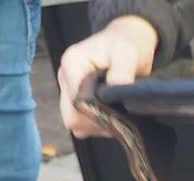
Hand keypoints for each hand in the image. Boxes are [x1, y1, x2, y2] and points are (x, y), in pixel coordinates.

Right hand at [58, 16, 158, 138]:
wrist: (127, 41)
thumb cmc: (127, 46)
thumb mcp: (128, 55)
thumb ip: (122, 73)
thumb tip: (115, 93)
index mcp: (72, 64)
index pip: (76, 104)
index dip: (97, 115)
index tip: (118, 113)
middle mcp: (65, 77)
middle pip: (72, 117)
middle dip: (96, 123)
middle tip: (120, 117)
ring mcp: (67, 89)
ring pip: (75, 122)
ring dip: (97, 125)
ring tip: (117, 113)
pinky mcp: (74, 99)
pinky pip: (80, 123)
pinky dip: (96, 125)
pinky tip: (111, 116)